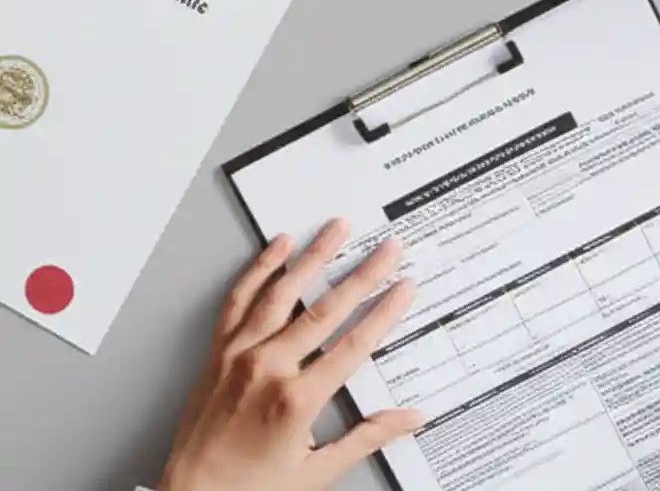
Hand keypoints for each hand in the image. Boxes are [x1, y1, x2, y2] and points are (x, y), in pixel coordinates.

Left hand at [160, 218, 421, 490]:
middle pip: (326, 310)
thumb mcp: (317, 473)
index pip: (354, 345)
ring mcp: (239, 356)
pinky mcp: (218, 353)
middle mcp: (266, 370)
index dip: (384, 312)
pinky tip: (277, 248)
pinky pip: (240, 300)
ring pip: (282, 294)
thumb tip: (407, 419)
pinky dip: (259, 270)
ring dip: (312, 256)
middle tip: (387, 249)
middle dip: (362, 275)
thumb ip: (366, 438)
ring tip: (335, 229)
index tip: (404, 287)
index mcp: (296, 401)